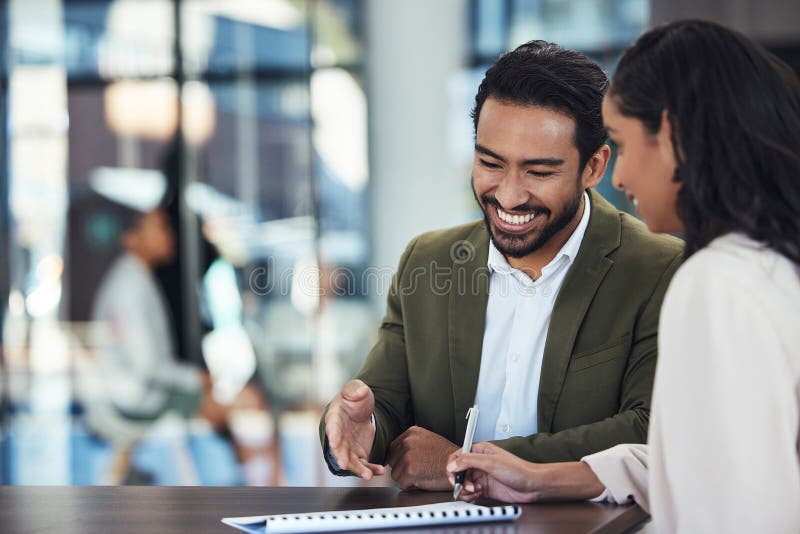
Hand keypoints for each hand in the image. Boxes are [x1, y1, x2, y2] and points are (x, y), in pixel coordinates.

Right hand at [324, 379, 385, 479]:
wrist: (360, 410)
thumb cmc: (354, 399)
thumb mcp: (355, 389)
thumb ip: (355, 389)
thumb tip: (361, 391)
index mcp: (335, 418)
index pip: (333, 427)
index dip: (333, 435)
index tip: (335, 442)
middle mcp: (339, 436)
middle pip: (338, 449)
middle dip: (341, 457)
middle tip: (344, 464)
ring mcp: (348, 447)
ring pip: (351, 461)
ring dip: (358, 469)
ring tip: (368, 475)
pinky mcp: (358, 454)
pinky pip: (364, 464)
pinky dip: (371, 469)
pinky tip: (379, 471)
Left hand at [387, 426, 458, 489]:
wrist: (460, 467)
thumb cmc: (448, 457)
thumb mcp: (429, 440)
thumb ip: (413, 443)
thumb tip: (400, 452)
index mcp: (412, 433)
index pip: (394, 448)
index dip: (400, 458)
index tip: (408, 463)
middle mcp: (408, 442)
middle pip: (393, 461)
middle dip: (402, 468)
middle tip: (417, 470)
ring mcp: (407, 457)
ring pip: (395, 474)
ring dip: (405, 478)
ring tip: (421, 475)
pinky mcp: (409, 471)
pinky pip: (401, 484)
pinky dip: (410, 486)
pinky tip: (422, 480)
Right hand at [446, 442, 603, 502]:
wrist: (532, 485)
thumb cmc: (518, 470)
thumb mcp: (491, 462)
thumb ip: (469, 461)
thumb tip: (452, 465)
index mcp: (479, 450)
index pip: (457, 455)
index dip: (453, 466)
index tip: (453, 475)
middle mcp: (479, 463)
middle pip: (458, 471)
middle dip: (460, 480)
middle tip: (467, 485)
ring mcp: (481, 476)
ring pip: (463, 483)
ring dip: (465, 489)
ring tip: (475, 490)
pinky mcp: (484, 488)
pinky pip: (469, 492)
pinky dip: (470, 495)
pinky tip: (478, 493)